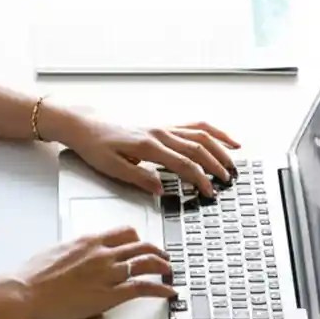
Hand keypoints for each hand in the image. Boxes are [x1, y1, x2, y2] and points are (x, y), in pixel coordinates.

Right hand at [12, 226, 174, 318]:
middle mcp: (102, 252)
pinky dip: (161, 288)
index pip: (124, 232)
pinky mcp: (110, 294)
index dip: (137, 238)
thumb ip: (75, 253)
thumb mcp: (57, 252)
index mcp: (89, 241)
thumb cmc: (34, 274)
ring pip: (147, 262)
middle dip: (155, 250)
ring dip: (163, 266)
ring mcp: (108, 272)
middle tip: (162, 256)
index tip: (141, 243)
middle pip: (140, 245)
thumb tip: (80, 258)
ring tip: (169, 271)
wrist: (26, 290)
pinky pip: (144, 287)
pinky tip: (168, 292)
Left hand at [55, 111, 240, 196]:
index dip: (200, 179)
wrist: (86, 125)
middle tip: (226, 182)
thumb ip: (138, 178)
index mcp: (148, 146)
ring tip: (233, 162)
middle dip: (215, 165)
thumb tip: (160, 190)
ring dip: (219, 147)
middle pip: (197, 147)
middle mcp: (159, 133)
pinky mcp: (162, 126)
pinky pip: (193, 125)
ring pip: (200, 134)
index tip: (209, 193)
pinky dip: (212, 131)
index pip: (183, 164)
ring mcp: (163, 127)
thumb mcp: (111, 168)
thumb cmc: (96, 146)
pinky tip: (224, 139)